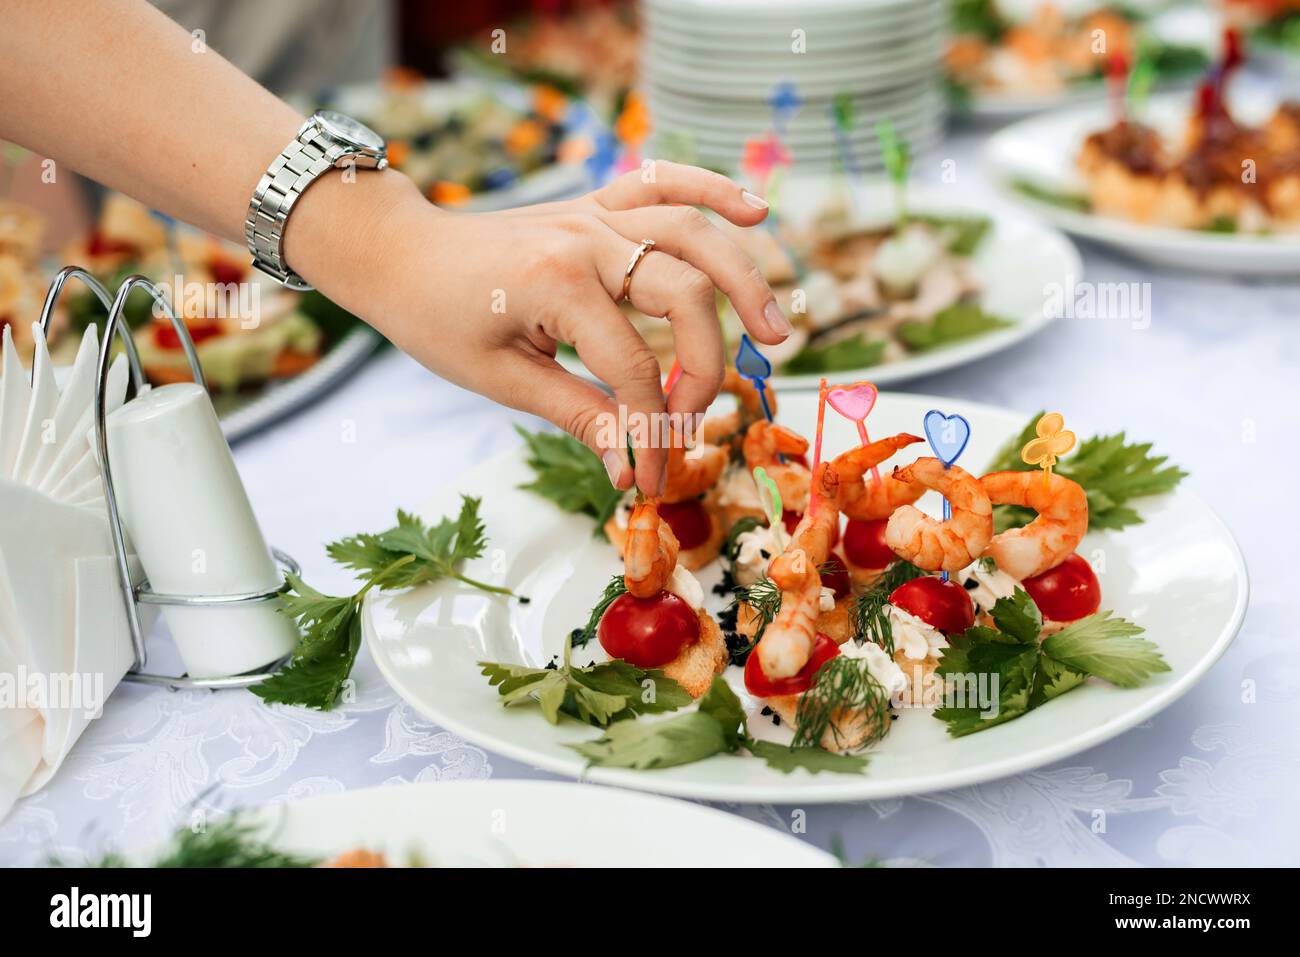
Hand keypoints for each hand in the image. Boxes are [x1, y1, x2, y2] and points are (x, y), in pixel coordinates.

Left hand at [301, 161, 791, 495]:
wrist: (400, 255)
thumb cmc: (438, 319)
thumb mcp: (502, 380)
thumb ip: (578, 415)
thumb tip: (631, 466)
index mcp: (557, 286)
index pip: (634, 370)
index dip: (651, 432)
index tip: (649, 478)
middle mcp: (586, 239)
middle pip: (684, 296)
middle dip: (703, 368)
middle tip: (698, 419)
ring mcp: (594, 213)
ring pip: (691, 233)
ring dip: (743, 278)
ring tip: (775, 331)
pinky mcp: (596, 205)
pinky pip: (663, 182)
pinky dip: (711, 188)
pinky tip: (754, 210)